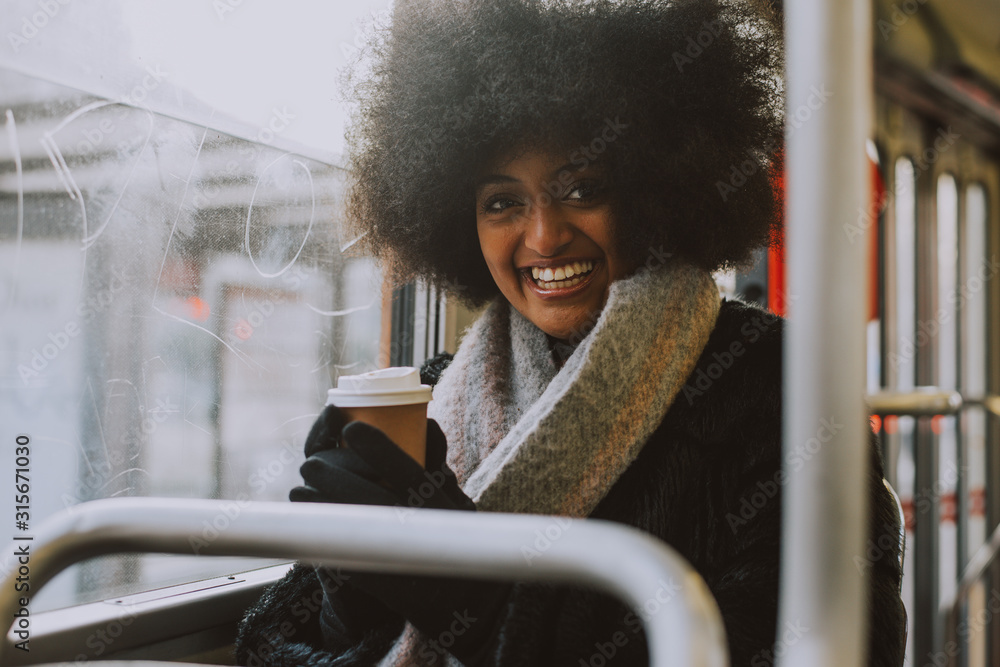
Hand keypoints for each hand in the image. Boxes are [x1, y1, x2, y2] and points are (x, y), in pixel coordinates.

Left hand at [292, 416, 507, 664]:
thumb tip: (425, 424)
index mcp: (445, 506)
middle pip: (374, 500)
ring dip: (323, 508)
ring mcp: (410, 562)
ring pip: (357, 529)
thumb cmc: (458, 540)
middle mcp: (430, 532)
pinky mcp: (389, 590)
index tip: (351, 428)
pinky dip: (327, 542)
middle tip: (310, 464)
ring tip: (300, 491)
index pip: (411, 471)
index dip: (380, 448)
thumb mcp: (457, 502)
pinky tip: (310, 528)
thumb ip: (437, 468)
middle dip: (336, 478)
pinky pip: (352, 563)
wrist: (469, 604)